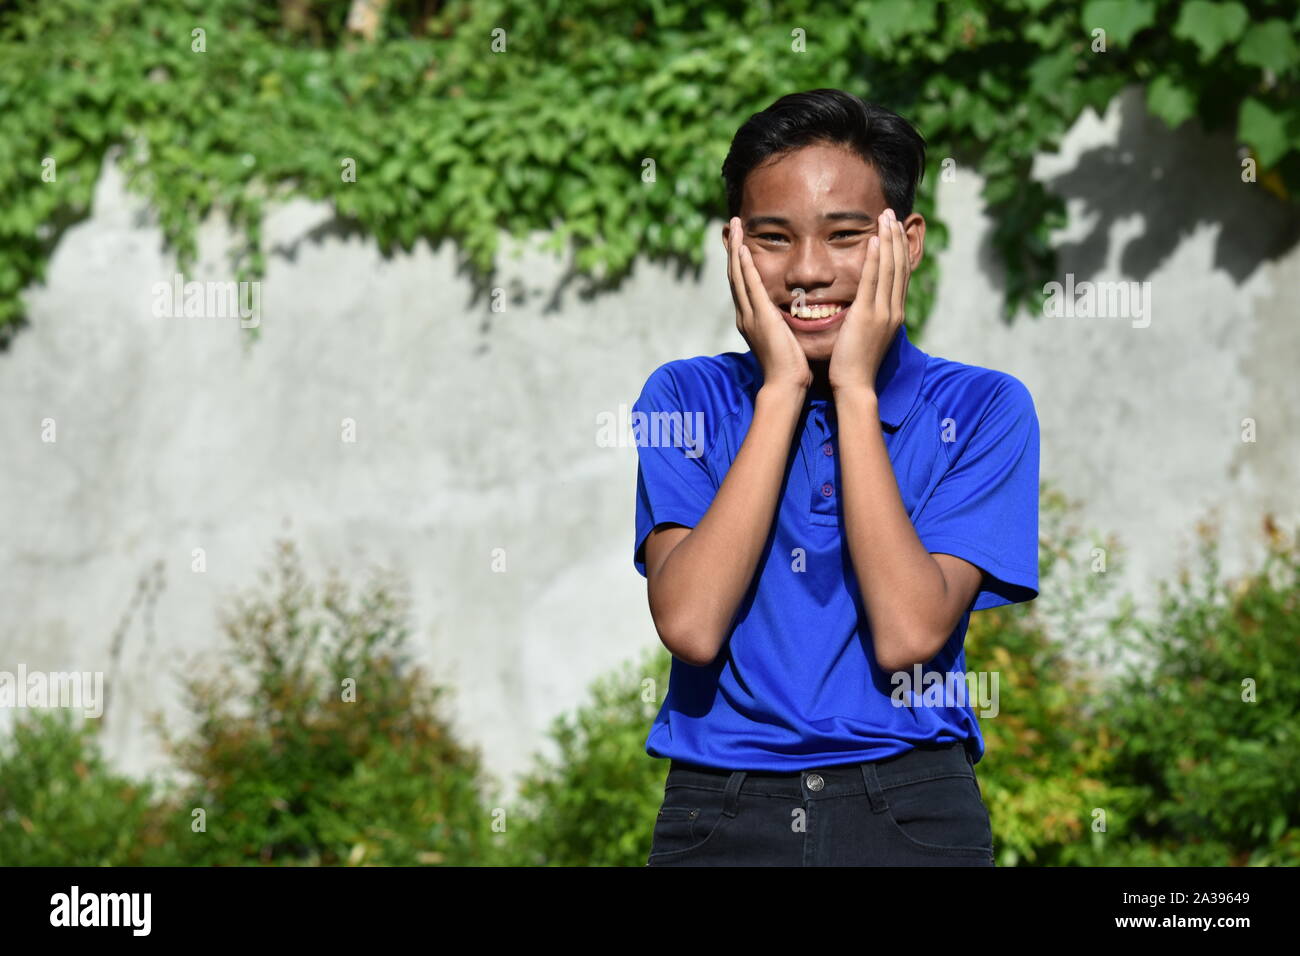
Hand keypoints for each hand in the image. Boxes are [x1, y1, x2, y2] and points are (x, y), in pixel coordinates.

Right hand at [726, 216, 811, 392]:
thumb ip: (782, 322)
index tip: (740, 241)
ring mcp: (750, 315)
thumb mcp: (784, 337)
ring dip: (736, 249)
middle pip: (735, 274)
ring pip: (738, 275)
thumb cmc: (790, 366)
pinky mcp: (760, 317)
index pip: (743, 283)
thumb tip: (789, 312)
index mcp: (751, 319)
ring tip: (734, 226)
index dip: (739, 261)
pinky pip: (750, 286)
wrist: (786, 384)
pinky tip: (742, 249)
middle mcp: (745, 314)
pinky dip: (744, 267)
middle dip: (733, 248)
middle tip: (732, 224)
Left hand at [828, 207, 911, 392]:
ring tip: (885, 218)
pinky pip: (872, 281)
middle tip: (892, 214)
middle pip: (898, 266)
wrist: (855, 385)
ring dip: (887, 240)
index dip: (898, 250)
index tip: (894, 229)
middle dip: (896, 238)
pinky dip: (874, 259)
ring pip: (889, 268)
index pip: (899, 275)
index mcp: (894, 313)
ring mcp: (883, 312)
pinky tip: (874, 240)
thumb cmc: (855, 363)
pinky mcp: (867, 315)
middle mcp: (893, 309)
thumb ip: (870, 316)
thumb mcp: (867, 334)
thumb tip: (865, 304)